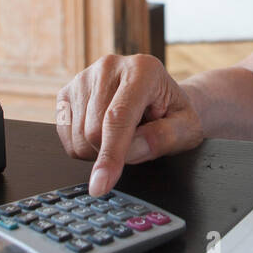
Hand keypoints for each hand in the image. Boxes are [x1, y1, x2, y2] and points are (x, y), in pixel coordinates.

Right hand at [55, 53, 203, 196]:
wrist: (162, 99)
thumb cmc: (175, 114)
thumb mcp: (187, 128)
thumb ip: (164, 138)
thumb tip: (130, 151)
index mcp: (143, 69)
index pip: (118, 118)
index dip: (110, 154)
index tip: (101, 185)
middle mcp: (109, 66)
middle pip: (93, 131)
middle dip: (112, 152)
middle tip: (137, 141)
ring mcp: (84, 77)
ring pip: (77, 136)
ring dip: (98, 150)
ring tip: (123, 131)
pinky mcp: (67, 91)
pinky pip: (65, 135)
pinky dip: (84, 146)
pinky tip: (104, 131)